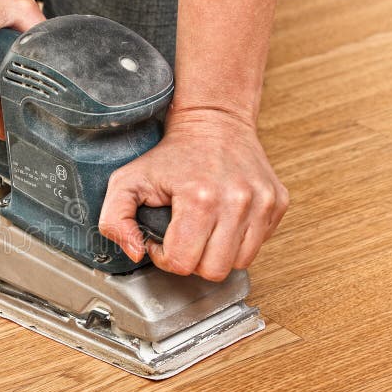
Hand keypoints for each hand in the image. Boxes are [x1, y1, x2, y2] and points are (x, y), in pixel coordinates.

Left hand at [98, 107, 288, 280]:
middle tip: (182, 237)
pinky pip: (257, 246)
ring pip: (238, 264)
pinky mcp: (277, 203)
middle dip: (192, 260)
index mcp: (200, 198)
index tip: (162, 237)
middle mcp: (237, 201)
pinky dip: (237, 242)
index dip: (165, 256)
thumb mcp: (126, 181)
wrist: (214, 121)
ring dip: (216, 254)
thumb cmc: (170, 154)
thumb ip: (114, 221)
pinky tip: (222, 222)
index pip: (182, 262)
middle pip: (213, 270)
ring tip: (202, 231)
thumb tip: (136, 252)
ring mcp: (262, 203)